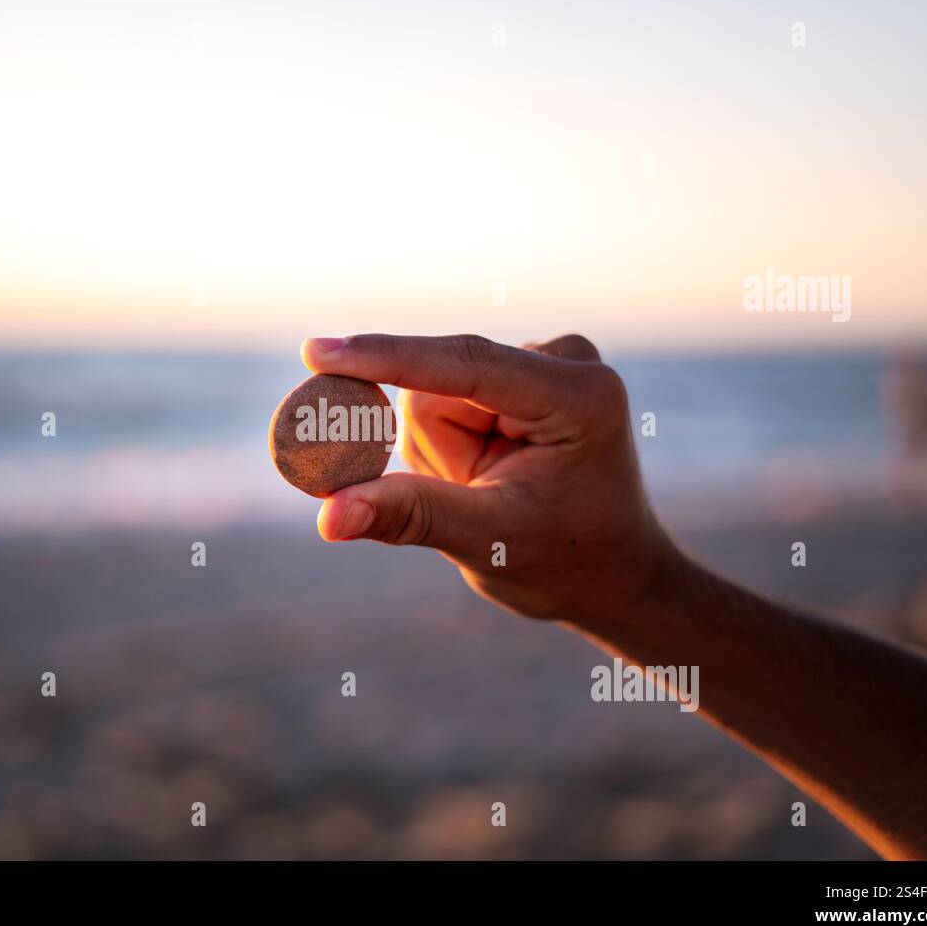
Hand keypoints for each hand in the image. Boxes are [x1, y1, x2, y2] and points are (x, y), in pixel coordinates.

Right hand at [302, 333, 677, 624]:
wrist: (611, 573)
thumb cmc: (563, 563)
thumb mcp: (486, 542)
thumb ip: (408, 516)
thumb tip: (328, 517)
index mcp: (576, 396)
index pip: (463, 363)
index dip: (385, 357)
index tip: (315, 352)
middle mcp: (565, 362)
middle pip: (437, 387)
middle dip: (436, 451)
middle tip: (472, 497)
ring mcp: (546, 361)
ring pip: (433, 394)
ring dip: (442, 452)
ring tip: (488, 490)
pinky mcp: (525, 370)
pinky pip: (446, 396)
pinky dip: (450, 443)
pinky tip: (489, 471)